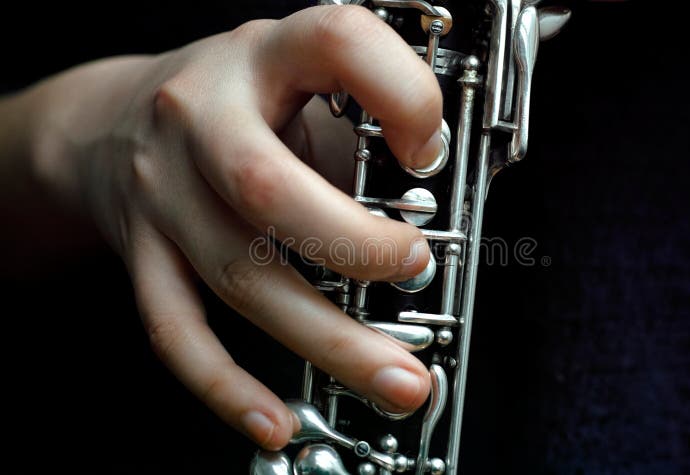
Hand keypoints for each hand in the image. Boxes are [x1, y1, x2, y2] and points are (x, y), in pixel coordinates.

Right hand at [23, 5, 441, 449]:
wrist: (115, 120)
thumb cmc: (233, 101)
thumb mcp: (301, 78)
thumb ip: (364, 124)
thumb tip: (432, 196)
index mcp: (263, 55)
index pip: (337, 44)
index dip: (400, 96)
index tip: (429, 151)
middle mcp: (202, 119)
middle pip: (269, 189)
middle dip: (358, 245)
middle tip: (418, 270)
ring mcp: (165, 193)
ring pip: (240, 277)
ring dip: (328, 341)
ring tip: (397, 383)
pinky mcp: (144, 255)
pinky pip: (178, 329)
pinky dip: (228, 386)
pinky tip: (276, 419)